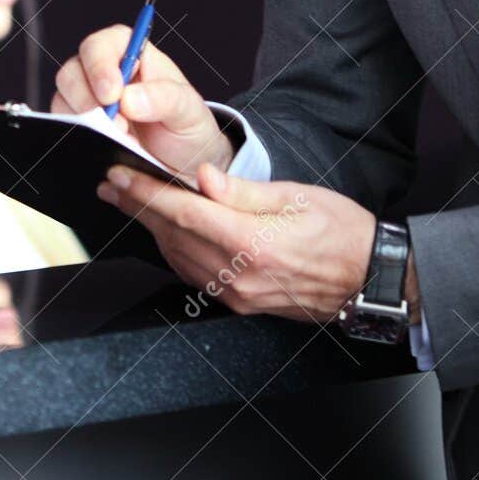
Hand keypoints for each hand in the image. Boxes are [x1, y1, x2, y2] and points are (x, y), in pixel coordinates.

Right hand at [52, 29, 232, 183]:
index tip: (112, 93)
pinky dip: (78, 137)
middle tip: (115, 126)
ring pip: (63, 98)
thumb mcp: (189, 110)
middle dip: (87, 97)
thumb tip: (128, 98)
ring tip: (120, 140)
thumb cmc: (188, 128)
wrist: (183, 166)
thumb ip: (165, 98)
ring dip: (84, 121)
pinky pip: (64, 127)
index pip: (106, 43)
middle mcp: (106, 73)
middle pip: (74, 69)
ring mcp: (89, 100)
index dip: (101, 64)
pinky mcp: (80, 127)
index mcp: (135, 55)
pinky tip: (103, 148)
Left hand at [95, 165, 391, 325]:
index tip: (121, 176)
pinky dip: (173, 249)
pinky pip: (194, 274)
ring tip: (129, 202)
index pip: (186, 215)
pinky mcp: (240, 302)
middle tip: (110, 184)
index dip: (148, 194)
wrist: (368, 278)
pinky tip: (164, 232)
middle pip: (174, 237)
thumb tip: (202, 177)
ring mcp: (238, 294)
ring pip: (179, 258)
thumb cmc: (343, 232)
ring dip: (150, 229)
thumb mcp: (299, 197)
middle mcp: (239, 276)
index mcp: (254, 245)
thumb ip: (244, 191)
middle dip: (138, 207)